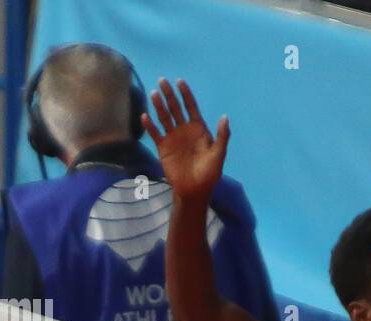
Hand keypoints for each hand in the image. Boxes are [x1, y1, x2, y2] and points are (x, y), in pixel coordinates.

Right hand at [142, 78, 228, 202]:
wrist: (194, 189)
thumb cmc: (209, 173)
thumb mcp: (219, 154)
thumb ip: (222, 136)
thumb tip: (225, 116)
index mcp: (198, 129)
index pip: (191, 107)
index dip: (186, 94)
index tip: (180, 81)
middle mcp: (184, 130)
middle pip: (175, 108)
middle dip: (169, 94)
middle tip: (162, 80)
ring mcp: (173, 137)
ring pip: (164, 117)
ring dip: (159, 105)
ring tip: (154, 93)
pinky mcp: (163, 147)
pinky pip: (155, 133)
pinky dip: (150, 125)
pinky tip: (145, 116)